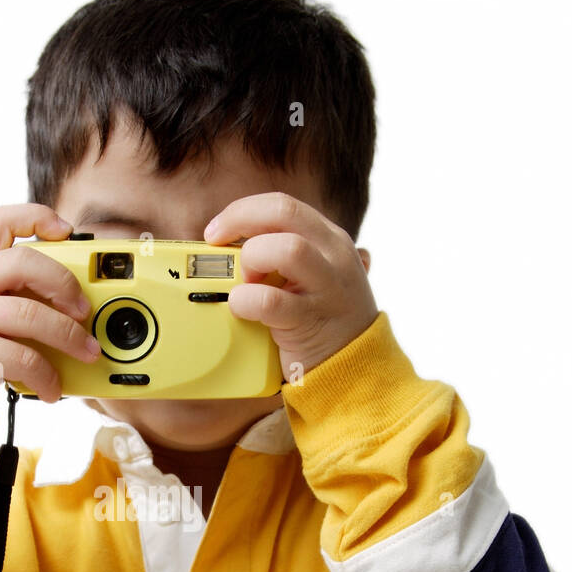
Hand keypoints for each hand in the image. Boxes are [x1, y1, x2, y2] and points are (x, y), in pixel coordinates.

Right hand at [0, 204, 99, 407]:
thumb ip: (17, 291)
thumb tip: (78, 302)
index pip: (2, 220)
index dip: (37, 217)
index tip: (67, 230)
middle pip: (23, 263)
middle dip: (64, 284)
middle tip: (84, 309)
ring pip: (30, 314)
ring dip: (68, 336)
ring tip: (86, 351)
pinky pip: (22, 358)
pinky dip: (46, 375)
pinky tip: (52, 386)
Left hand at [203, 192, 378, 378]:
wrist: (355, 365)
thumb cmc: (322, 320)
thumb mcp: (314, 275)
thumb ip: (284, 255)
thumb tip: (230, 245)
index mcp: (329, 239)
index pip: (283, 205)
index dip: (243, 211)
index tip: (216, 230)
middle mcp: (333, 255)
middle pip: (284, 211)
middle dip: (240, 220)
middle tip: (217, 243)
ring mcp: (327, 286)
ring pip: (287, 248)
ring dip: (253, 260)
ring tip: (245, 284)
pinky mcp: (312, 319)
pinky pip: (270, 301)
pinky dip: (246, 301)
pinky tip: (242, 308)